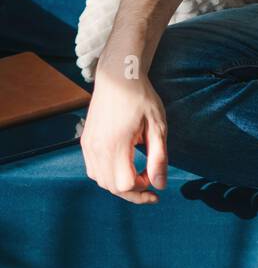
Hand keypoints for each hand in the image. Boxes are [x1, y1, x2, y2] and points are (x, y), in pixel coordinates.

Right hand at [80, 58, 167, 203]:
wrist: (118, 76)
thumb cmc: (141, 98)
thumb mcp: (157, 126)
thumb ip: (158, 158)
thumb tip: (160, 185)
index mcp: (115, 144)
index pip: (124, 185)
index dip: (142, 189)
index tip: (154, 177)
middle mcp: (97, 148)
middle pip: (111, 187)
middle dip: (132, 192)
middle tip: (150, 183)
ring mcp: (89, 145)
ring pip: (100, 180)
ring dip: (119, 184)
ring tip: (138, 175)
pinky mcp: (86, 141)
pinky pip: (94, 169)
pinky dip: (108, 175)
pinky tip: (123, 166)